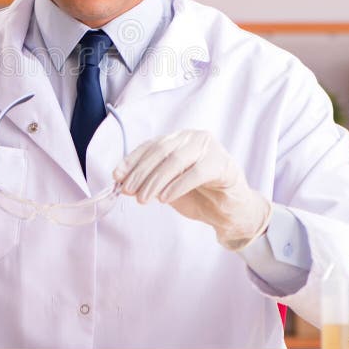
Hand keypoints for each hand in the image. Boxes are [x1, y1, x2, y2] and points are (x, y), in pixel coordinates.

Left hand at [112, 130, 271, 250]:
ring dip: (156, 181)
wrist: (230, 211)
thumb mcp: (166, 187)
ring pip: (176, 160)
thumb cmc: (199, 195)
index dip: (131, 161)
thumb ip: (148, 181)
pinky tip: (165, 198)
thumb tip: (123, 182)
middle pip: (160, 151)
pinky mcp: (222, 163)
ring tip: (144, 198)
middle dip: (141, 172)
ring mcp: (209, 147)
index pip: (150, 146)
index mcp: (178, 139)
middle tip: (129, 191)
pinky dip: (177, 185)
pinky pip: (196, 172)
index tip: (117, 176)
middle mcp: (192, 137)